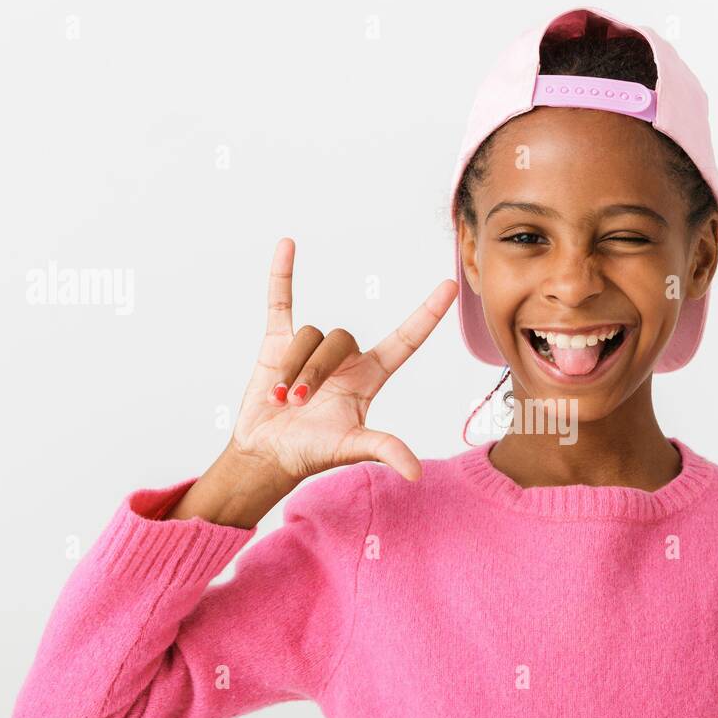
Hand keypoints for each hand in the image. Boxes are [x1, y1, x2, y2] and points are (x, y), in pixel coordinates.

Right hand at [228, 237, 456, 485]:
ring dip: (292, 368)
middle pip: (339, 338)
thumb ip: (384, 449)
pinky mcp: (278, 342)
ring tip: (280, 398)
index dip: (427, 314)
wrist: (266, 453)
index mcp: (369, 377)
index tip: (450, 285)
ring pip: (309, 334)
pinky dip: (282, 275)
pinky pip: (283, 301)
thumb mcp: (351, 448)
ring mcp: (312, 348)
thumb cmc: (311, 453)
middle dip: (313, 371)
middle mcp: (346, 359)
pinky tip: (287, 245)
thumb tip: (415, 472)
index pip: (406, 339)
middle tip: (297, 403)